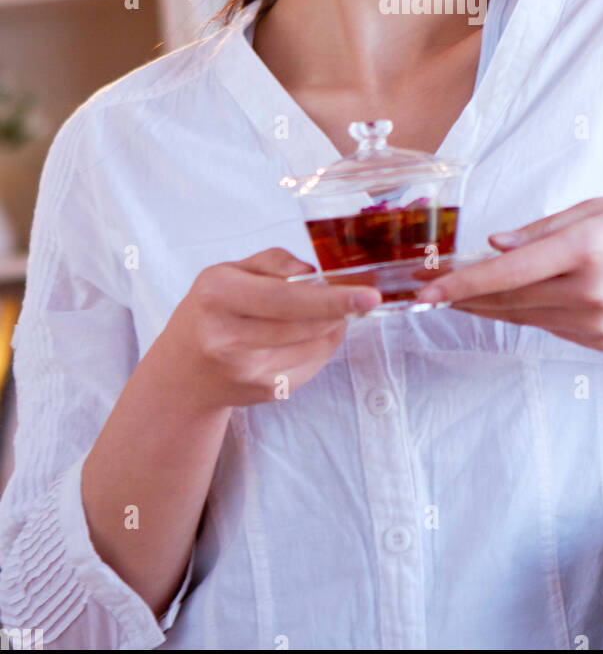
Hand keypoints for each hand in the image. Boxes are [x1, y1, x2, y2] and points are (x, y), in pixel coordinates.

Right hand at [162, 247, 381, 412]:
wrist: (183, 372)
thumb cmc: (210, 310)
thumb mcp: (227, 271)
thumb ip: (272, 262)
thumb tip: (313, 273)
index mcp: (218, 297)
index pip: (285, 299)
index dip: (332, 299)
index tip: (369, 297)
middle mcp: (228, 339)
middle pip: (306, 325)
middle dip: (340, 309)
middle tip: (359, 296)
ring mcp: (247, 372)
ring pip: (316, 345)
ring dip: (332, 326)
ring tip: (321, 312)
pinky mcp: (265, 391)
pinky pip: (313, 364)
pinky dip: (320, 345)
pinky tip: (303, 336)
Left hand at [423, 195, 602, 351]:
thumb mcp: (599, 207)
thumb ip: (542, 228)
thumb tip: (495, 244)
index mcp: (585, 249)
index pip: (508, 272)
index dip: (462, 283)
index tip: (427, 290)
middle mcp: (589, 292)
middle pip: (508, 299)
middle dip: (463, 295)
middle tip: (426, 290)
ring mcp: (596, 323)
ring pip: (524, 317)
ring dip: (488, 306)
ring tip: (457, 294)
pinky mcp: (601, 342)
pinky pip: (549, 325)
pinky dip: (527, 311)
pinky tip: (514, 298)